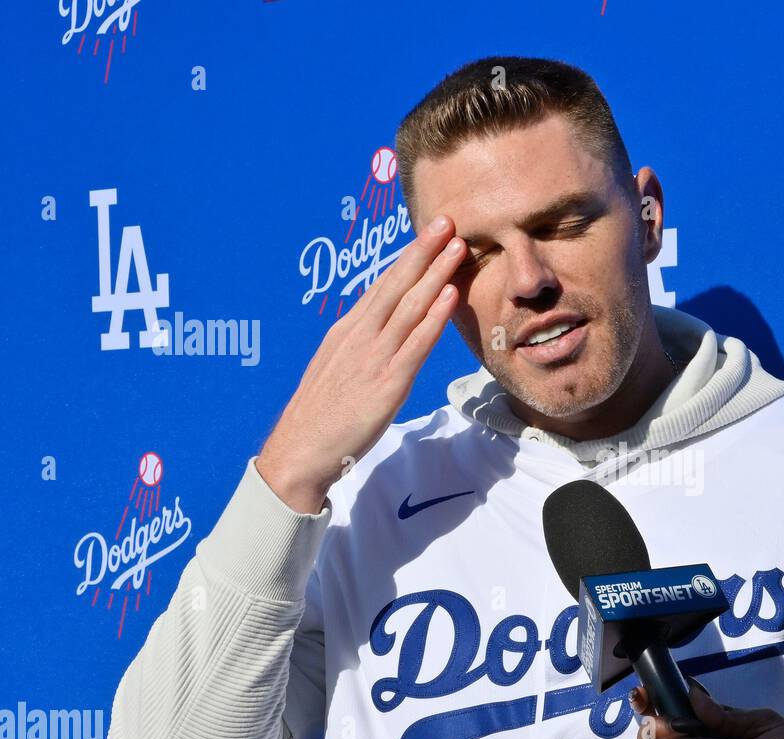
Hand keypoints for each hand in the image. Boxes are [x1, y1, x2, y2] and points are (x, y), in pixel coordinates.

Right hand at [256, 215, 467, 512]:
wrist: (301, 450)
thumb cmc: (320, 417)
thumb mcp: (337, 370)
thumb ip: (360, 348)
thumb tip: (382, 334)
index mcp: (347, 331)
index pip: (382, 286)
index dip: (408, 258)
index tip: (428, 234)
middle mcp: (359, 335)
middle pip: (396, 284)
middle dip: (423, 250)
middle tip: (447, 219)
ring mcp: (373, 357)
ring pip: (410, 306)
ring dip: (436, 273)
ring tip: (458, 246)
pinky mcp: (388, 383)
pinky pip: (416, 343)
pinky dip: (434, 317)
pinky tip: (450, 295)